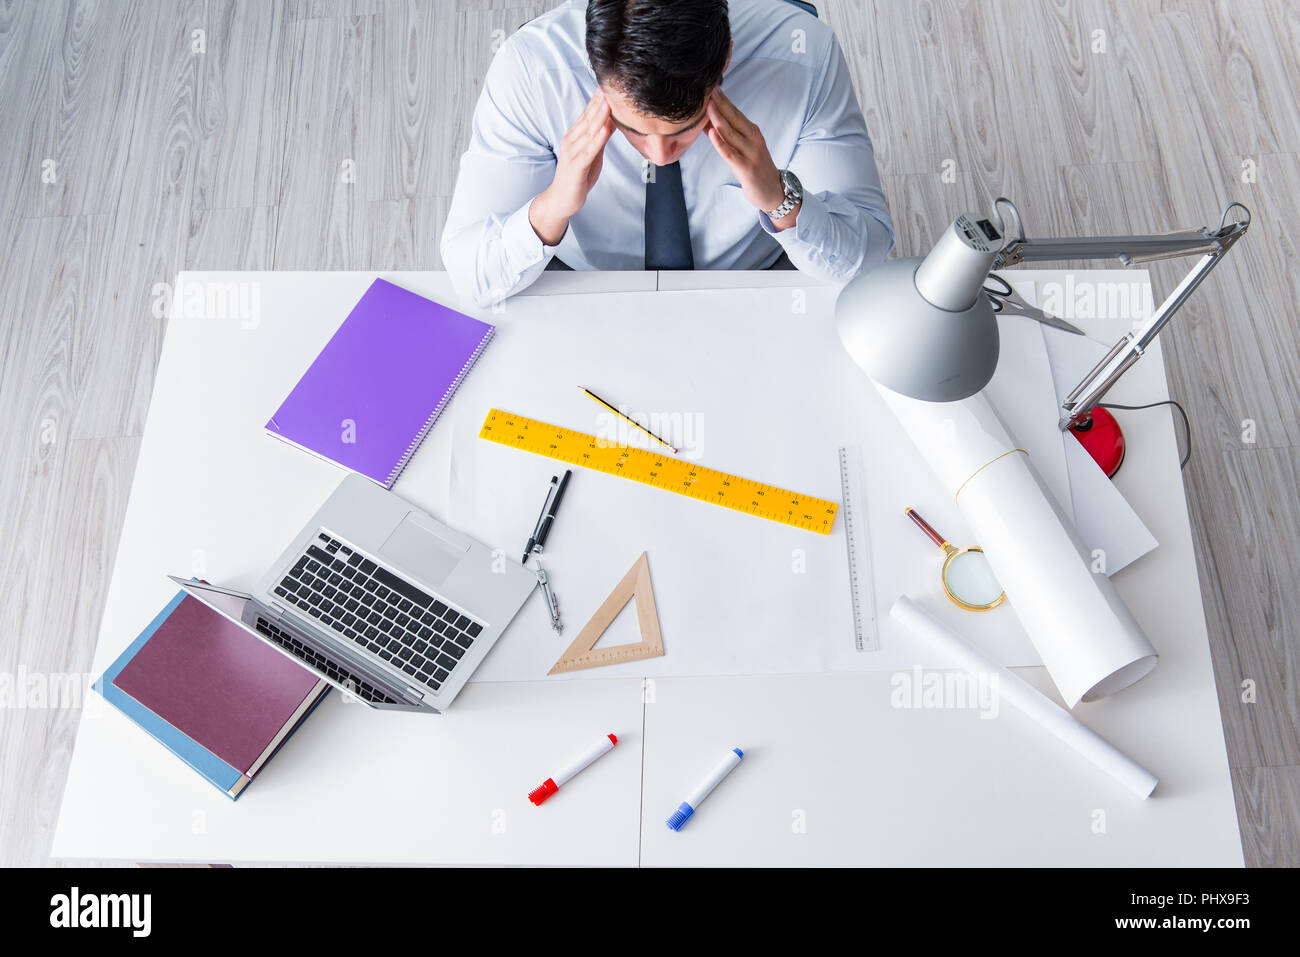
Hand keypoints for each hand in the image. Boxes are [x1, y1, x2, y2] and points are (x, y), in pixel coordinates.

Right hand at [530, 89, 613, 244]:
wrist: (562, 199)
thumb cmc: (578, 176)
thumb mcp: (593, 153)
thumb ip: (601, 137)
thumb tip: (614, 120)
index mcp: (575, 135)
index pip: (588, 113)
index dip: (598, 99)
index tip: (608, 84)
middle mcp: (572, 140)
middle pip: (588, 118)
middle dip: (599, 102)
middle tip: (609, 86)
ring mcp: (573, 152)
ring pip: (589, 131)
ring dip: (599, 116)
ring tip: (609, 102)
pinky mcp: (576, 166)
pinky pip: (588, 151)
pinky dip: (597, 140)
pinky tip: (604, 130)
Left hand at [705, 89, 797, 228]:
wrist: (773, 192)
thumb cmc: (756, 169)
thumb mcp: (745, 148)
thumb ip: (730, 136)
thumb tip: (709, 122)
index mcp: (753, 132)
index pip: (736, 113)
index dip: (724, 100)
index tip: (713, 87)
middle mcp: (753, 139)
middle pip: (734, 118)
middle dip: (721, 104)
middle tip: (708, 90)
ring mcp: (750, 153)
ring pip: (731, 133)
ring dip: (718, 118)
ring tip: (707, 106)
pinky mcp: (745, 168)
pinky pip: (730, 153)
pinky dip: (720, 142)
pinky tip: (711, 133)